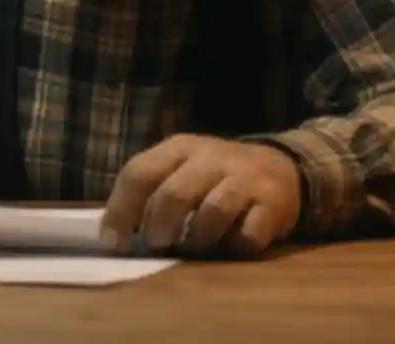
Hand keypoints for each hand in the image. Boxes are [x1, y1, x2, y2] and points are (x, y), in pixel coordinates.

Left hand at [100, 134, 301, 257]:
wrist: (281, 167)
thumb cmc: (215, 176)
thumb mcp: (180, 169)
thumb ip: (150, 192)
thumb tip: (114, 234)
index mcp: (180, 148)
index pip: (139, 173)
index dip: (120, 210)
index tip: (113, 243)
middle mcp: (212, 157)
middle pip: (174, 193)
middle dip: (159, 227)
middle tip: (158, 243)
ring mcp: (245, 178)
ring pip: (213, 211)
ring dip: (197, 239)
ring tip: (194, 246)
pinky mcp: (273, 203)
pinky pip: (249, 234)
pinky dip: (234, 245)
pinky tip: (230, 243)